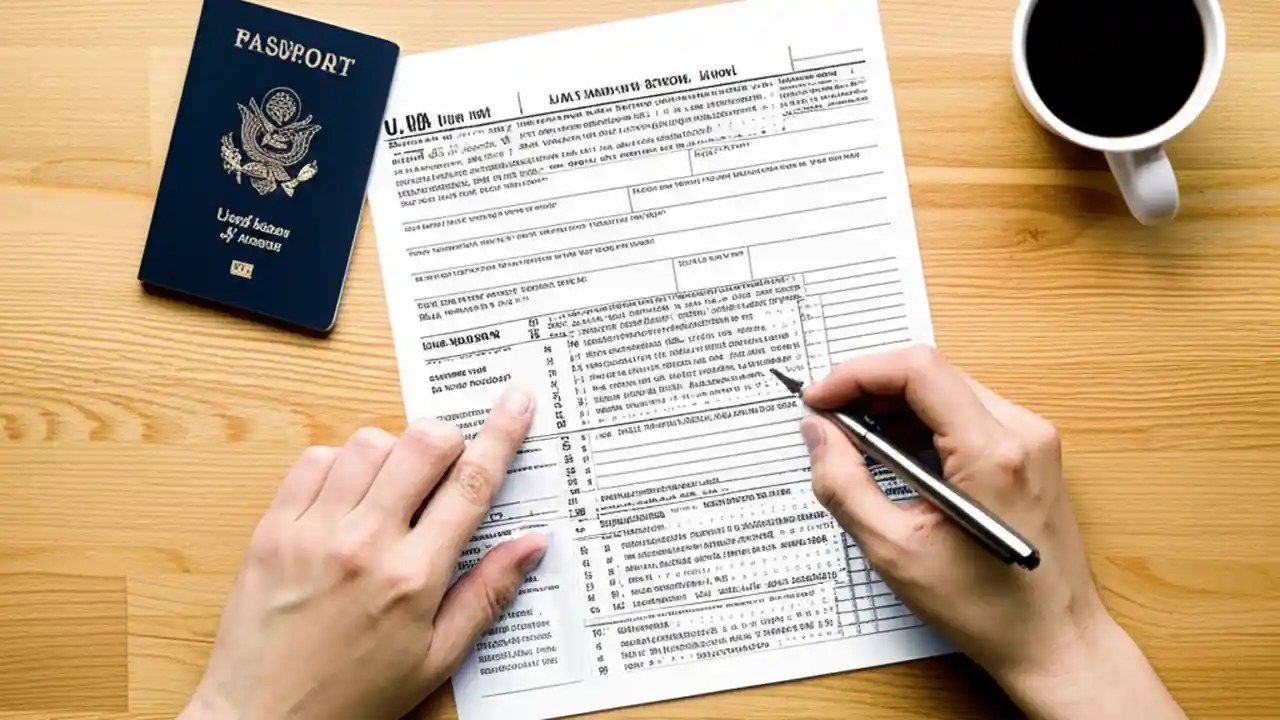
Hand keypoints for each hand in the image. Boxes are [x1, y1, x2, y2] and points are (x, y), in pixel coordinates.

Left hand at [181, 386, 545, 719]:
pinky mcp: (273, 529)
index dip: (502, 435)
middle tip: (450, 460)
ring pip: (369, 442)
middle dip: (448, 438)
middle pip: (423, 445)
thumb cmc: (354, 695)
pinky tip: (347, 496)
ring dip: (393, 451)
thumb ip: (487, 593)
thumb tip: (533, 544)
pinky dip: (340, 463)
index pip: (471, 485)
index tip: (517, 402)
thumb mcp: (436, 657)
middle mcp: (365, 544)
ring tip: (394, 488)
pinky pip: (314, 460)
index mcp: (414, 578)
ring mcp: (313, 531)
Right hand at [801, 347, 1183, 719]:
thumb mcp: (896, 551)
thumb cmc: (988, 610)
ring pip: (946, 390)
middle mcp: (1021, 432)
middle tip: (827, 424)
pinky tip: (895, 458)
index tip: (818, 400)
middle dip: (869, 390)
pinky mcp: (1031, 452)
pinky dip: (922, 426)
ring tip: (855, 445)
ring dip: (893, 408)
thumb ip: (844, 484)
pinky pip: (965, 415)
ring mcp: (1032, 439)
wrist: (1056, 642)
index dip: (857, 374)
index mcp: (991, 453)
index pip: (917, 371)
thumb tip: (816, 433)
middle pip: (930, 374)